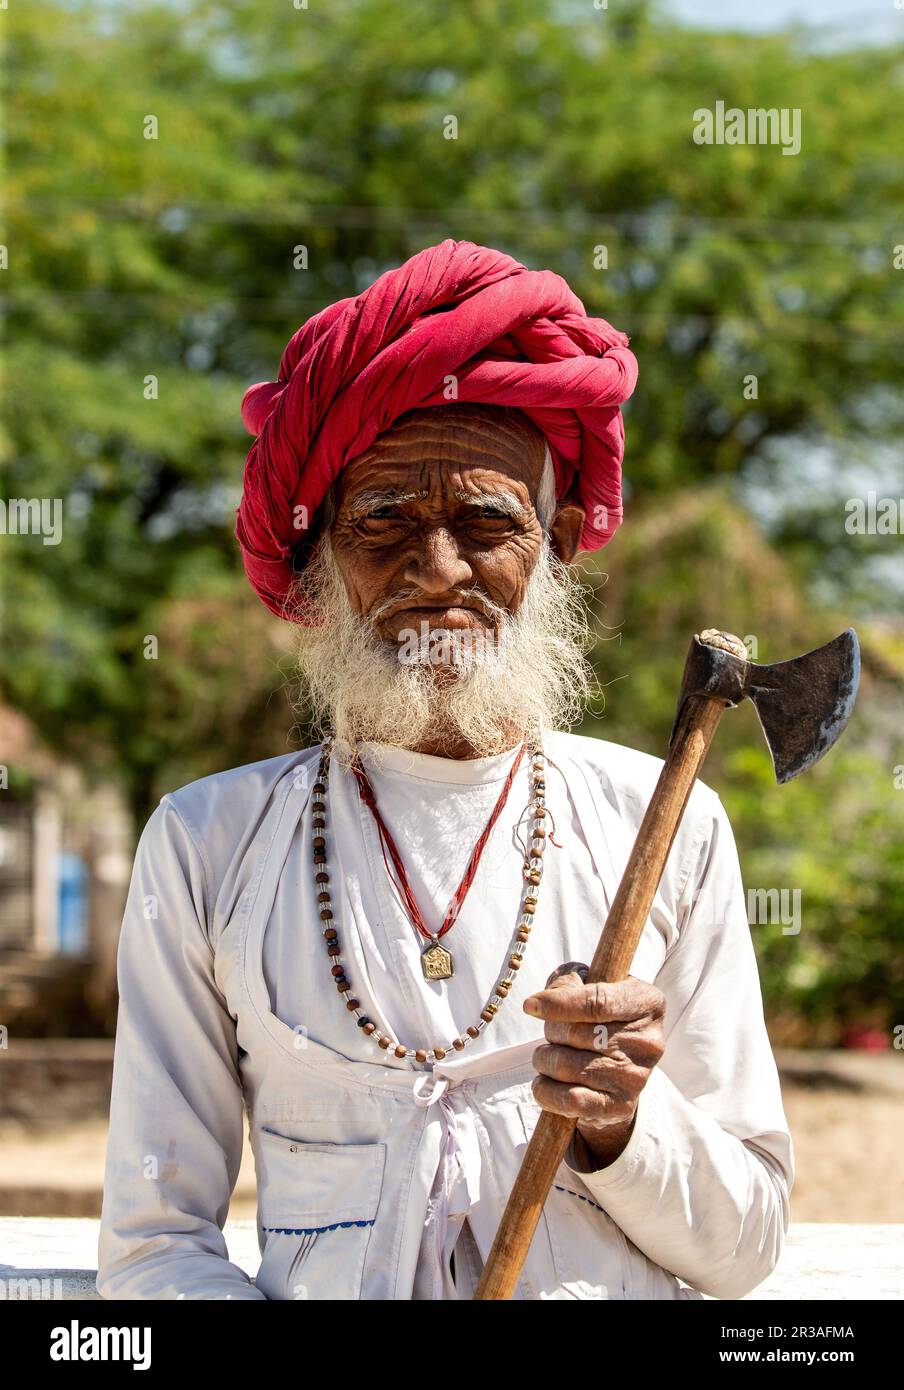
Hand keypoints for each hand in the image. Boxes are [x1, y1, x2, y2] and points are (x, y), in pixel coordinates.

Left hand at [524, 963, 665, 1170]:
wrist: (619, 1062)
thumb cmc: (600, 1015)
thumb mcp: (590, 985)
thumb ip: (567, 982)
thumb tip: (540, 1003)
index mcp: (646, 1002)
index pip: (597, 1002)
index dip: (559, 1003)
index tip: (529, 1006)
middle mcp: (648, 1041)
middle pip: (576, 1034)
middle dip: (551, 1032)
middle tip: (552, 1034)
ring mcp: (636, 1077)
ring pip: (566, 1066)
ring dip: (544, 1060)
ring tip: (549, 1057)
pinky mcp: (621, 1106)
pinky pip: (570, 1101)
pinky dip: (545, 1091)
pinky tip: (544, 1083)